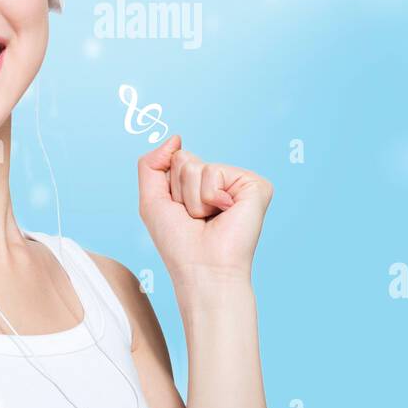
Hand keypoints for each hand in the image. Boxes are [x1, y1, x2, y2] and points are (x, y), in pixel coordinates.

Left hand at [136, 134, 272, 287]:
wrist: (203, 269)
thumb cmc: (178, 243)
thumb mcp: (152, 200)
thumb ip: (151, 164)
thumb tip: (176, 138)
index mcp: (201, 184)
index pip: (175, 160)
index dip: (169, 188)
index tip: (180, 213)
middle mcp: (222, 181)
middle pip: (184, 159)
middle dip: (180, 191)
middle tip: (195, 217)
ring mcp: (240, 182)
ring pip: (198, 166)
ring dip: (194, 198)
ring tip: (208, 219)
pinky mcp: (255, 185)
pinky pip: (215, 172)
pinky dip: (210, 197)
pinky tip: (224, 214)